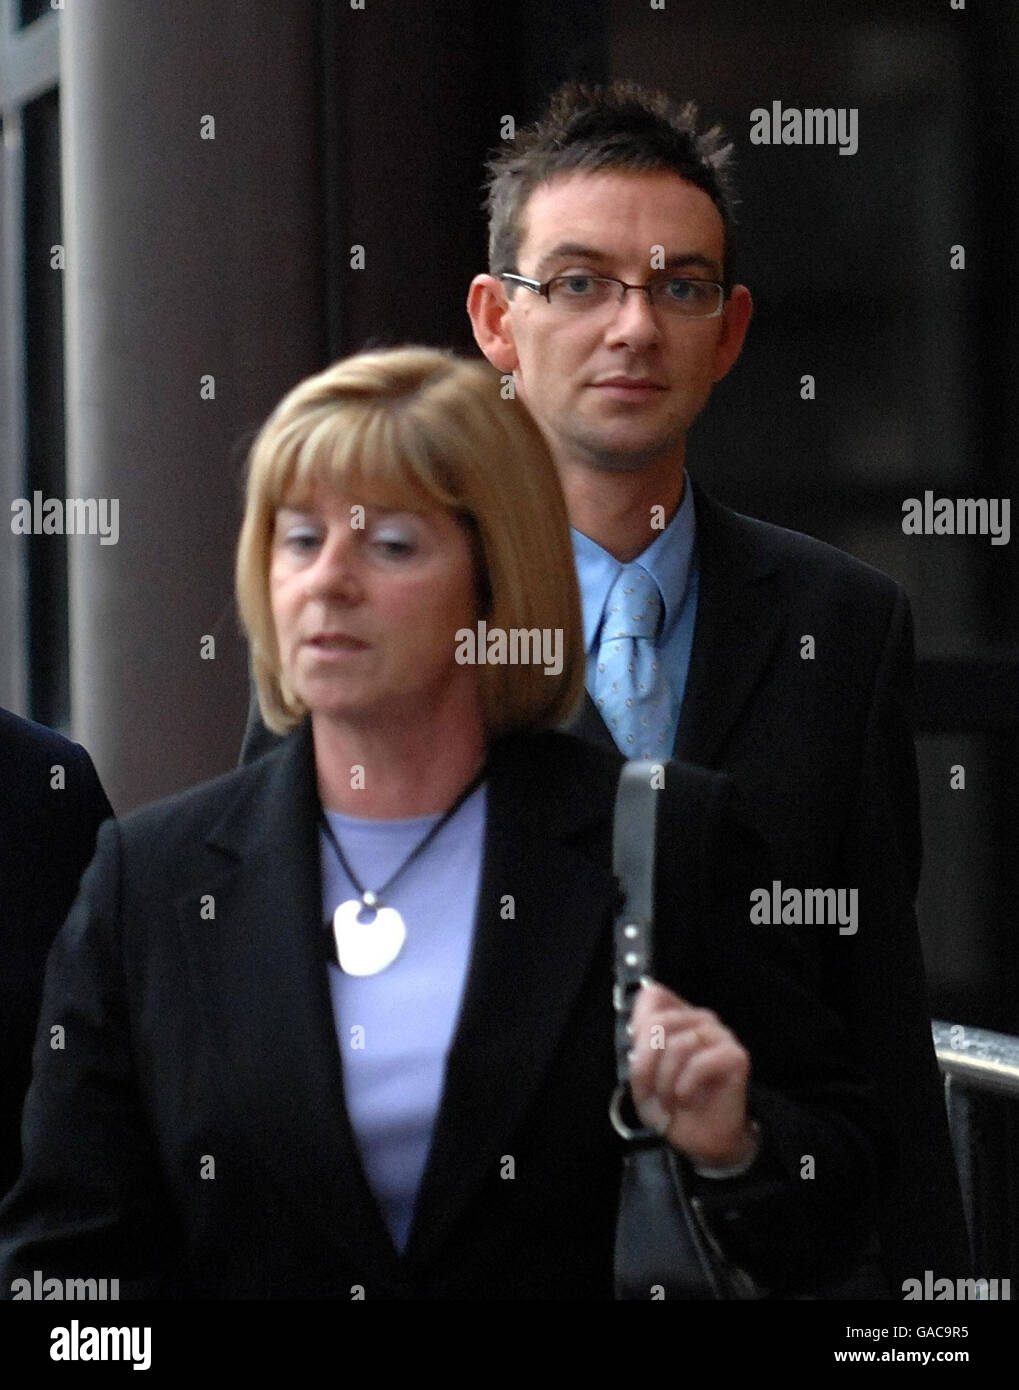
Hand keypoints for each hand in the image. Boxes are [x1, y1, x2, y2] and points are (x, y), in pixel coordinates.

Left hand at [628, 981, 755, 1169]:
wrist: (701, 1140)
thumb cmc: (672, 1103)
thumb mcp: (643, 1072)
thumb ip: (640, 1043)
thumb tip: (637, 1029)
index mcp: (678, 1016)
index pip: (653, 996)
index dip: (639, 1026)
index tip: (640, 1057)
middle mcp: (701, 1019)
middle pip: (659, 1022)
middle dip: (646, 1063)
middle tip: (651, 1092)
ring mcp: (721, 1035)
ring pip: (678, 1045)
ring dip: (665, 1082)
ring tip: (670, 1100)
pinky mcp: (736, 1056)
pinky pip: (699, 1064)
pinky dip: (685, 1088)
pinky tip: (687, 1100)